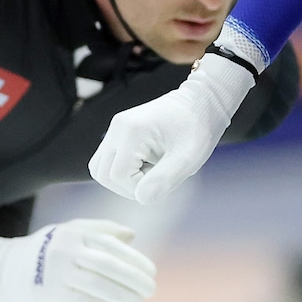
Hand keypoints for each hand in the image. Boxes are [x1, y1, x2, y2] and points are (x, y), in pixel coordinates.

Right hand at [0, 220, 156, 301]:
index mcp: (75, 233)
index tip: (151, 272)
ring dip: (123, 296)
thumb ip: (101, 231)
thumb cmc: (48, 249)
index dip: (136, 260)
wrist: (8, 267)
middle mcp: (67, 250)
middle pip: (109, 266)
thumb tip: (132, 236)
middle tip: (150, 290)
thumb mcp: (70, 232)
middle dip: (134, 280)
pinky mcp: (51, 293)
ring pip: (99, 285)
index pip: (113, 245)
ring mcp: (58, 272)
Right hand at [89, 53, 255, 203]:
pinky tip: (146, 165)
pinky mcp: (118, 132)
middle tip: (156, 178)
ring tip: (151, 171)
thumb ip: (164, 179)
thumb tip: (141, 198)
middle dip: (128, 186)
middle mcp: (117, 127)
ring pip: (100, 168)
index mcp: (132, 131)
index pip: (117, 175)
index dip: (137, 188)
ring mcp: (115, 128)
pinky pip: (107, 160)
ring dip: (122, 180)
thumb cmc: (198, 129)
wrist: (201, 103)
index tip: (162, 179)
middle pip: (103, 174)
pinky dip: (122, 170)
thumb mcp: (188, 158)